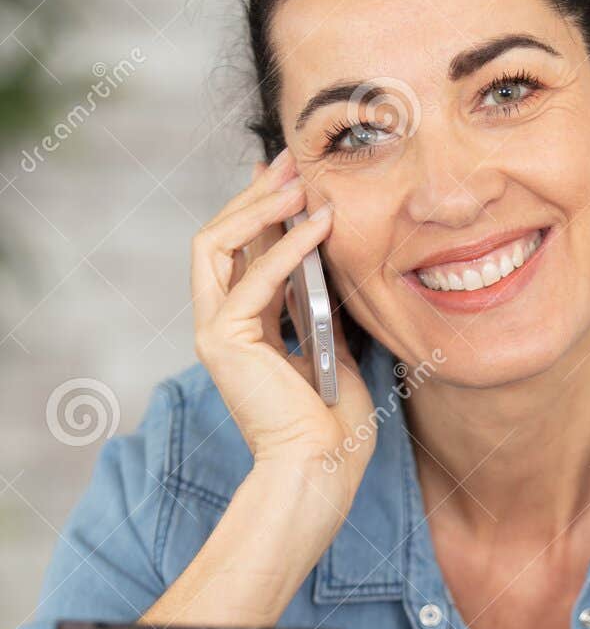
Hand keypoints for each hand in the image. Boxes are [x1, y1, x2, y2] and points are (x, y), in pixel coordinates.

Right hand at [191, 149, 377, 493]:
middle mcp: (220, 324)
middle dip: (255, 193)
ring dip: (259, 206)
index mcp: (243, 327)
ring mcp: (215, 331)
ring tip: (299, 180)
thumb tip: (335, 266)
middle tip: (291, 159)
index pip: (241, 250)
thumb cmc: (333, 426)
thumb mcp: (334, 350)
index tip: (292, 175)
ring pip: (217, 243)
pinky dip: (286, 246)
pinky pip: (252, 277)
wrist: (320, 469)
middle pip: (220, 235)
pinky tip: (318, 224)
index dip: (263, 208)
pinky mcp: (223, 340)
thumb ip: (324, 309)